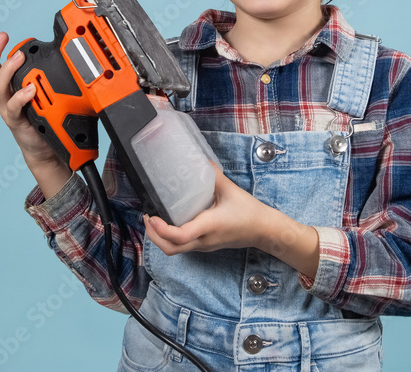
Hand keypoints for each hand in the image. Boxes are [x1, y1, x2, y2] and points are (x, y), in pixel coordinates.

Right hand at [0, 28, 58, 165]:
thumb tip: (46, 54)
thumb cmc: (39, 117)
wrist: (42, 146)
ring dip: (7, 69)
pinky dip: (21, 96)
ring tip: (18, 57)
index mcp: (5, 87)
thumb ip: (37, 76)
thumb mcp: (36, 92)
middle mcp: (2, 96)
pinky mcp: (15, 121)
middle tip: (3, 36)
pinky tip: (31, 89)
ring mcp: (7, 108)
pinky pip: (14, 107)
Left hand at [144, 165, 263, 252]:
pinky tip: (170, 221)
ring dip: (160, 237)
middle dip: (153, 236)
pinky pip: (183, 246)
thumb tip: (200, 161)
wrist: (264, 230)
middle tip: (147, 217)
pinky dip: (170, 237)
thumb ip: (214, 175)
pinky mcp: (205, 245)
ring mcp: (204, 246)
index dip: (161, 229)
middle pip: (170, 249)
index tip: (151, 216)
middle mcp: (203, 241)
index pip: (180, 236)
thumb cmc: (249, 212)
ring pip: (175, 250)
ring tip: (154, 218)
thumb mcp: (231, 190)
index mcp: (209, 226)